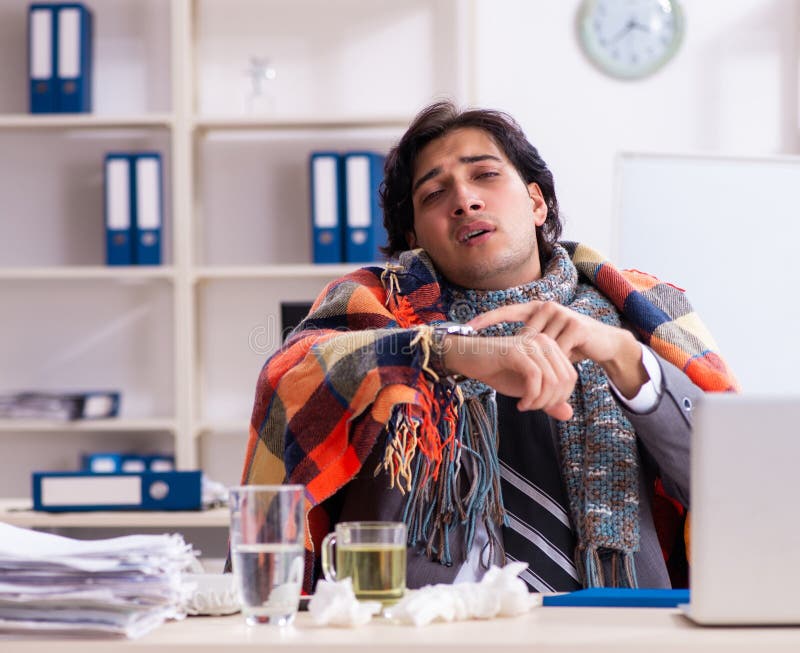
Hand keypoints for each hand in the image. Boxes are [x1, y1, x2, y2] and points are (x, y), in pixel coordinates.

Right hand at [441, 333, 576, 420]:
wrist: (468, 358)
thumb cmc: (498, 371)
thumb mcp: (527, 389)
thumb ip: (548, 400)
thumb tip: (569, 415)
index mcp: (550, 347)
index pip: (571, 376)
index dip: (561, 397)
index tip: (541, 405)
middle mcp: (543, 342)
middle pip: (564, 379)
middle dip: (551, 401)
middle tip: (533, 408)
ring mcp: (530, 344)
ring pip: (551, 380)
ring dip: (540, 401)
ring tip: (526, 406)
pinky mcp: (516, 351)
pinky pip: (535, 377)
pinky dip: (531, 396)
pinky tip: (520, 404)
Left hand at [466, 301, 647, 398]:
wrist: (604, 343)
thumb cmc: (571, 345)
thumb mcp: (546, 346)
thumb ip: (528, 347)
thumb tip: (500, 357)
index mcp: (534, 309)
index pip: (505, 312)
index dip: (487, 320)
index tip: (466, 328)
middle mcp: (545, 307)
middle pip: (525, 339)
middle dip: (526, 358)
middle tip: (526, 374)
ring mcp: (561, 314)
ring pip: (542, 348)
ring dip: (546, 363)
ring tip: (554, 368)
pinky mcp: (575, 325)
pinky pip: (558, 351)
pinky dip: (558, 362)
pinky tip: (566, 361)